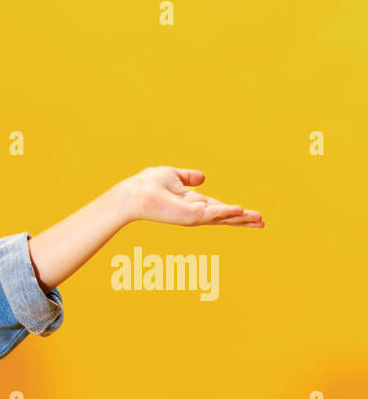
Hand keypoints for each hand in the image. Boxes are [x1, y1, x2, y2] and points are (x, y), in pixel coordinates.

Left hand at [124, 166, 263, 227]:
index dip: (235, 212)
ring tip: (259, 220)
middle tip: (262, 222)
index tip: (251, 214)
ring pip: (222, 218)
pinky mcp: (190, 215)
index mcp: (194, 203)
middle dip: (243, 220)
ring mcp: (194, 215)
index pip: (219, 208)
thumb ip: (188, 177)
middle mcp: (196, 212)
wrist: (136, 193)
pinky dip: (226, 212)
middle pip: (225, 217)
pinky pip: (212, 214)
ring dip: (241, 218)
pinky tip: (240, 211)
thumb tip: (203, 177)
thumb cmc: (149, 185)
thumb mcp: (174, 176)